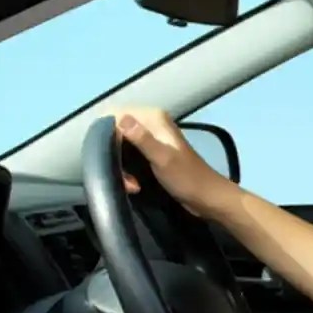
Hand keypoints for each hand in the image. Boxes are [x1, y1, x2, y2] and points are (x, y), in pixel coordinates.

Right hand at [112, 107, 234, 216]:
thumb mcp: (162, 158)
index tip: (106, 156)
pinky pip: (129, 159)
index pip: (116, 114)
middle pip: (116, 132)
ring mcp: (151, 139)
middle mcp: (150, 124)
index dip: (106, 134)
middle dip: (113, 156)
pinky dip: (127, 172)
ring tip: (130, 184)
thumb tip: (120, 119)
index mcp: (154, 118)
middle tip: (122, 177)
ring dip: (120, 167)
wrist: (207, 197)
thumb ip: (142, 138)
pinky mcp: (151, 155)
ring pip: (121, 147)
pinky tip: (134, 186)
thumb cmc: (187, 178)